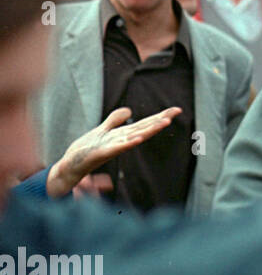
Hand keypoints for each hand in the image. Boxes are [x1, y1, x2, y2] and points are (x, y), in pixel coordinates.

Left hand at [46, 106, 181, 198]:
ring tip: (164, 123)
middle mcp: (122, 141)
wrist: (72, 164)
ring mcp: (114, 147)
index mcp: (123, 135)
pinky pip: (118, 148)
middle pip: (145, 128)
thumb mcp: (102, 130)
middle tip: (176, 112)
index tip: (176, 110)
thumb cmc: (87, 149)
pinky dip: (129, 143)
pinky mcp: (102, 153)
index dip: (160, 116)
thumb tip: (129, 110)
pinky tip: (138, 138)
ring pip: (136, 137)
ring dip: (151, 130)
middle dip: (161, 121)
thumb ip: (114, 120)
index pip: (145, 123)